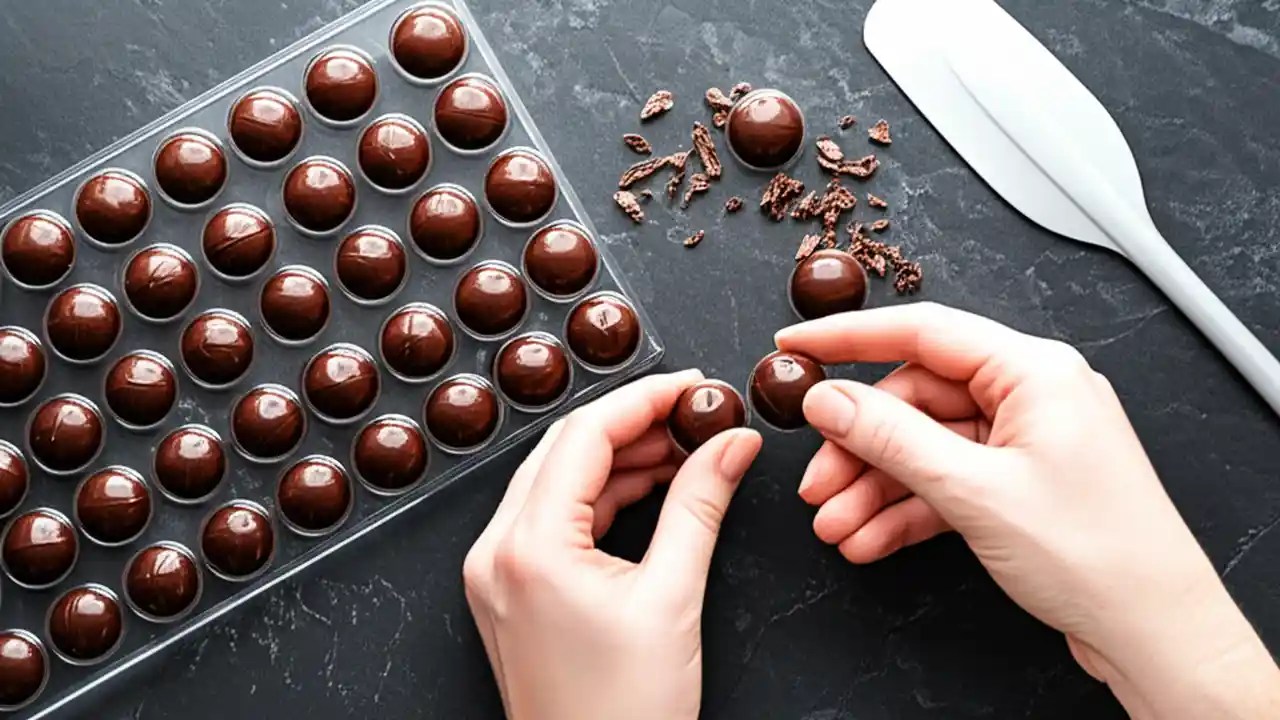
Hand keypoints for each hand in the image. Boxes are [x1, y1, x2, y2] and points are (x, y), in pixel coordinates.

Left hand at [462, 370, 761, 719]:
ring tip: (686, 448)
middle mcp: (496, 551)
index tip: (696, 386)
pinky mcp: (508, 591)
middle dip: (634, 424)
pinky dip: (601, 498)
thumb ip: (701, 505)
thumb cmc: (626, 713)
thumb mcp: (674, 598)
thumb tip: (731, 443)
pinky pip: (553, 519)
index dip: (647, 398)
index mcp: (529, 547)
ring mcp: (495, 572)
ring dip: (620, 459)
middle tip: (697, 414)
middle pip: (565, 451)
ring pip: (558, 481)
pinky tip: (651, 488)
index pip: (586, 436)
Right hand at [776, 302, 1279, 719]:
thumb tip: (828, 399)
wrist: (1153, 633)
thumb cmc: (1097, 555)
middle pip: (915, 400)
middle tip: (815, 482)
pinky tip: (869, 538)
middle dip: (858, 446)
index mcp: (1034, 371)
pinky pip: (946, 483)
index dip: (849, 337)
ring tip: (835, 526)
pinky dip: (906, 510)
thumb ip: (891, 438)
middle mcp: (1031, 396)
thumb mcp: (975, 490)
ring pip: (924, 448)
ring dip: (874, 488)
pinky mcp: (1019, 485)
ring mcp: (1025, 443)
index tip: (797, 343)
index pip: (923, 332)